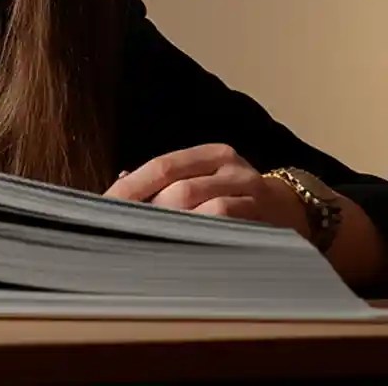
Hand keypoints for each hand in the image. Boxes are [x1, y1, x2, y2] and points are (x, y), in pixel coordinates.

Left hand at [104, 143, 307, 233]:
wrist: (300, 214)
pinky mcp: (263, 217)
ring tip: (145, 241)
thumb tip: (120, 183)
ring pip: (196, 205)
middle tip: (120, 230)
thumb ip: (165, 183)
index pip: (161, 166)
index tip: (103, 206)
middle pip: (175, 186)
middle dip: (144, 211)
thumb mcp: (205, 182)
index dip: (129, 187)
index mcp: (210, 154)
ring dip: (167, 225)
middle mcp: (230, 167)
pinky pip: (223, 223)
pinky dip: (197, 234)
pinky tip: (181, 248)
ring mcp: (249, 192)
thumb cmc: (238, 201)